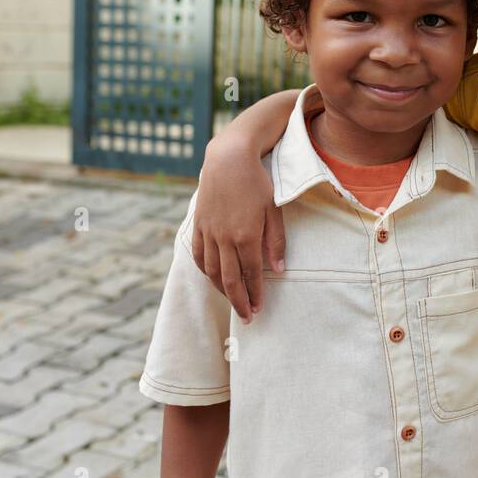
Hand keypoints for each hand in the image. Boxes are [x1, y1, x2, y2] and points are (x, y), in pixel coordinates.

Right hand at [191, 137, 286, 322]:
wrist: (228, 159)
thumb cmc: (257, 183)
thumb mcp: (274, 210)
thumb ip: (276, 242)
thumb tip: (278, 271)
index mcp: (246, 236)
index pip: (250, 275)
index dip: (255, 295)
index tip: (259, 310)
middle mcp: (224, 238)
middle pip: (229, 279)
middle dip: (238, 301)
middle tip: (246, 318)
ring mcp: (209, 232)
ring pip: (212, 271)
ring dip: (222, 290)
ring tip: (233, 301)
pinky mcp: (199, 225)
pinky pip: (199, 255)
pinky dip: (206, 271)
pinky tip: (214, 278)